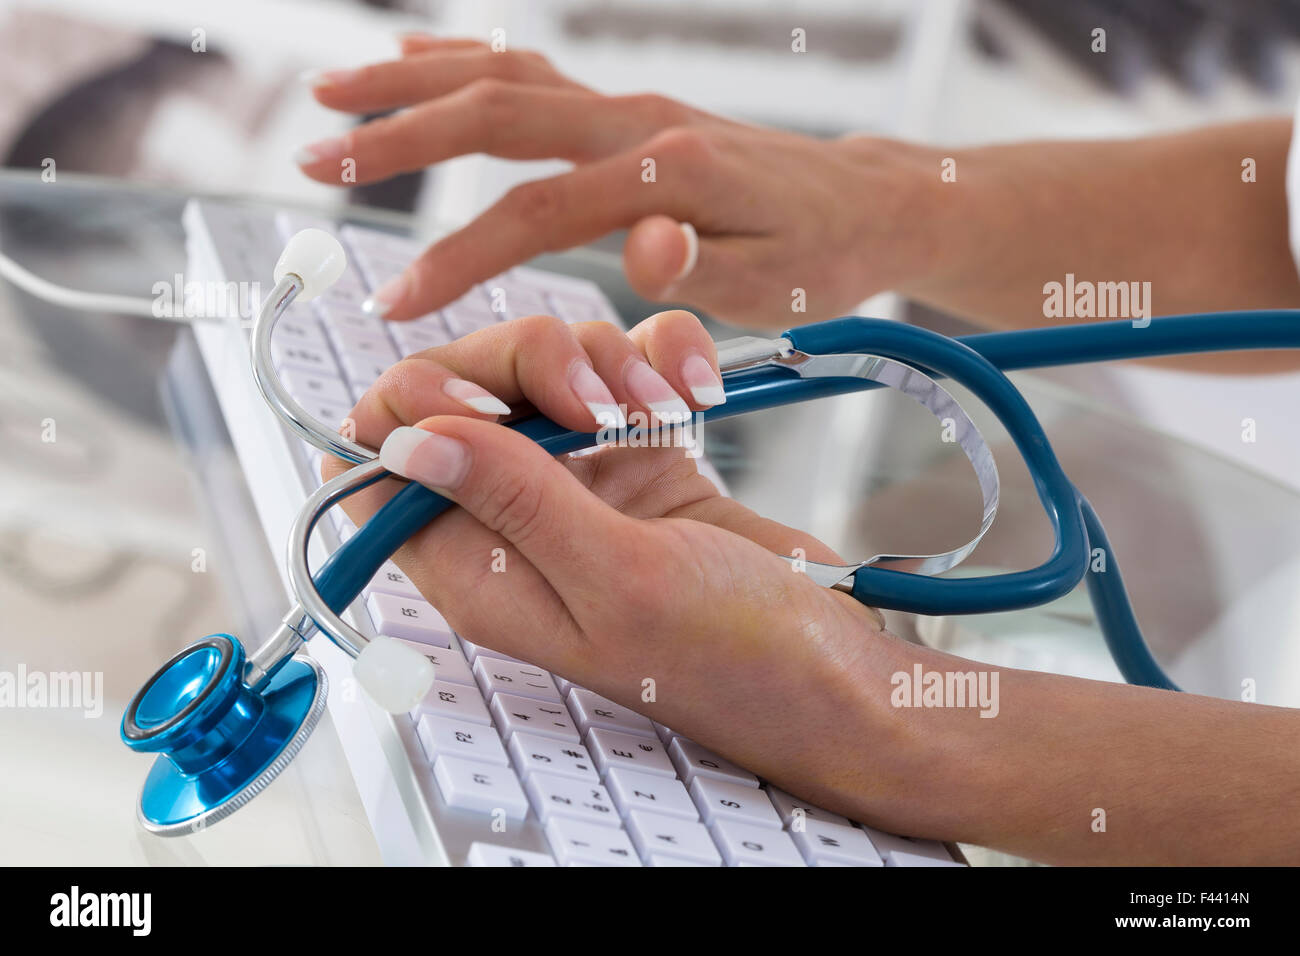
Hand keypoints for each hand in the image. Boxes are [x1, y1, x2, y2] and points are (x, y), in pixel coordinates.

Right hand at [298, 34, 936, 329]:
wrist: (864, 203)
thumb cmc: (818, 258)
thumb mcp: (776, 285)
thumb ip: (703, 268)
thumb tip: (641, 249)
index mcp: (667, 172)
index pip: (535, 211)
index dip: (458, 256)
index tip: (395, 301)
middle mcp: (638, 121)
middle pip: (496, 109)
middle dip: (398, 136)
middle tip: (312, 160)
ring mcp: (628, 103)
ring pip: (503, 71)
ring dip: (410, 80)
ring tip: (327, 98)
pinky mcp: (624, 107)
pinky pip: (531, 67)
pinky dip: (462, 60)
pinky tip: (410, 61)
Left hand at [323, 310, 901, 820]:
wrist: (835, 667)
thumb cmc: (734, 657)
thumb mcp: (620, 581)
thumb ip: (515, 501)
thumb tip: (406, 436)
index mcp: (477, 568)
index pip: (372, 467)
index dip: (406, 411)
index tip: (481, 402)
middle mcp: (513, 520)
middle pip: (459, 391)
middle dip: (523, 363)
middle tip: (597, 402)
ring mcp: (579, 483)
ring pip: (542, 366)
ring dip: (603, 358)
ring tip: (665, 409)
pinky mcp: (640, 454)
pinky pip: (621, 367)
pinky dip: (658, 355)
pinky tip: (697, 390)